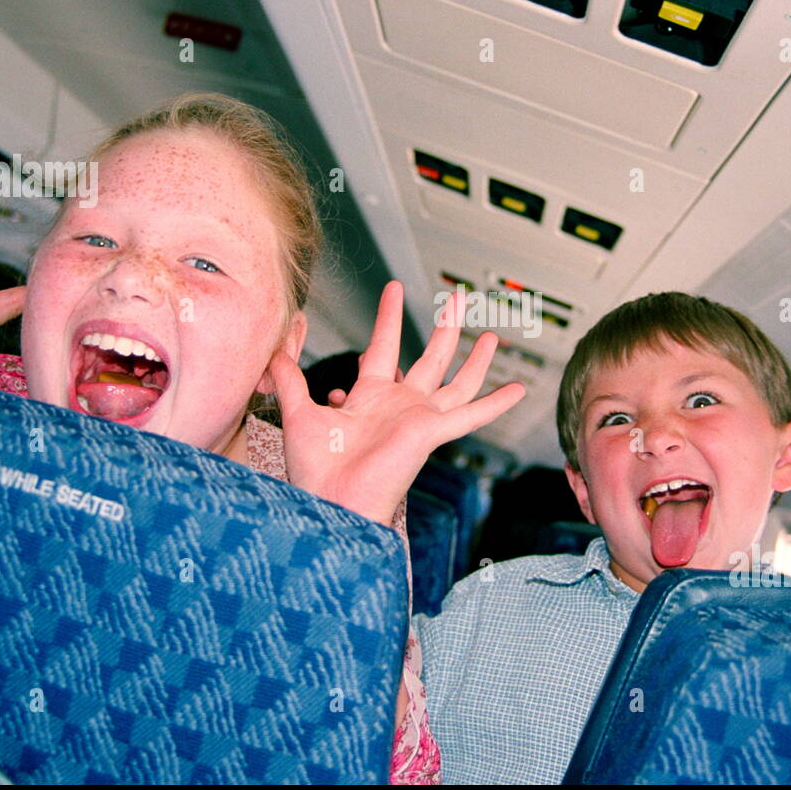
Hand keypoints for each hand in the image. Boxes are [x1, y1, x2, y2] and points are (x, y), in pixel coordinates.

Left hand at [272, 281, 524, 525]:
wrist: (330, 501)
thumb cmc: (315, 470)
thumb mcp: (298, 412)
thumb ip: (290, 379)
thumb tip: (272, 351)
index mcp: (370, 398)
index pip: (384, 346)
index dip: (389, 316)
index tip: (395, 288)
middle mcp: (400, 405)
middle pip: (430, 357)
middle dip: (445, 327)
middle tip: (457, 298)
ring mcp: (420, 417)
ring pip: (456, 381)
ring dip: (474, 358)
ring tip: (492, 334)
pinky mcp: (432, 431)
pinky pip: (471, 414)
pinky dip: (496, 403)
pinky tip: (518, 389)